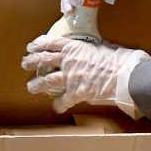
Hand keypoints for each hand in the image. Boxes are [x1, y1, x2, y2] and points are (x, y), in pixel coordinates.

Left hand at [22, 34, 147, 115]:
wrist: (125, 75)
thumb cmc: (118, 60)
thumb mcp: (102, 47)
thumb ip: (90, 50)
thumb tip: (91, 52)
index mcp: (75, 47)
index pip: (52, 43)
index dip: (39, 44)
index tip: (32, 46)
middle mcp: (69, 60)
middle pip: (44, 59)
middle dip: (32, 61)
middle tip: (25, 64)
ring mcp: (71, 76)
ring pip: (47, 80)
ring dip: (37, 84)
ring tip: (31, 87)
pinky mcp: (76, 92)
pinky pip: (64, 100)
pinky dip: (59, 105)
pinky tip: (56, 107)